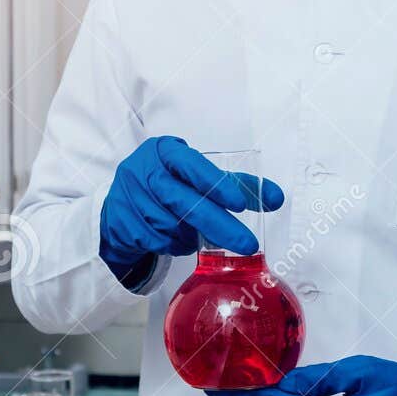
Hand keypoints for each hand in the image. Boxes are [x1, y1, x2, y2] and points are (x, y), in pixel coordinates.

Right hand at [98, 136, 284, 283]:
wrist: (121, 204)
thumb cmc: (169, 184)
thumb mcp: (197, 176)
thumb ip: (236, 184)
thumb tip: (275, 198)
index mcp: (164, 151)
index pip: (191, 165)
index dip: (215, 184)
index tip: (240, 203)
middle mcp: (143, 170)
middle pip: (184, 201)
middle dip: (219, 224)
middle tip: (247, 244)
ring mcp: (128, 198)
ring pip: (172, 226)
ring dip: (191, 236)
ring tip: (194, 232)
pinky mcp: (121, 224)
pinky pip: (158, 242)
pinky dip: (174, 244)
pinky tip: (174, 237)